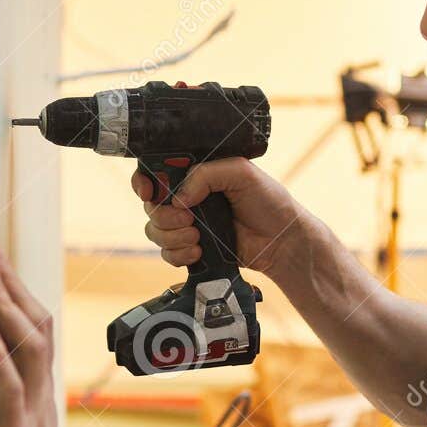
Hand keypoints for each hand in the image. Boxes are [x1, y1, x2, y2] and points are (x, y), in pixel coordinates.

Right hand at [132, 157, 305, 277]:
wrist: (282, 241)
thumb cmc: (269, 201)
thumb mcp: (241, 173)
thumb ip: (206, 175)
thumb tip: (179, 198)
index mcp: (197, 174)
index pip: (156, 173)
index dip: (145, 182)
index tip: (149, 192)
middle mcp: (189, 198)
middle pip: (151, 205)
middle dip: (164, 215)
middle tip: (189, 219)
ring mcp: (189, 224)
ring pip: (155, 230)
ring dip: (172, 236)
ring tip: (197, 237)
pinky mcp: (192, 249)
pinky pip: (167, 253)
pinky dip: (177, 254)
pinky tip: (198, 252)